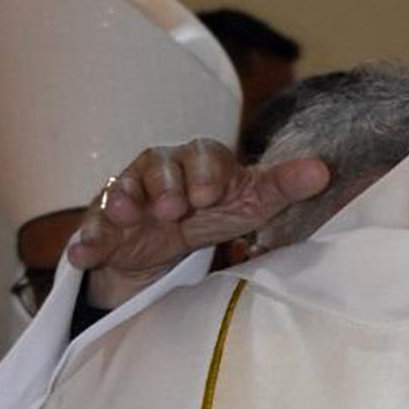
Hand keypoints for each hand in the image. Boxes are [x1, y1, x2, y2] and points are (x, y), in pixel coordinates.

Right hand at [68, 139, 329, 307]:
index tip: (209, 195)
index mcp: (198, 160)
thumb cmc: (215, 211)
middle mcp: (160, 169)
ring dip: (122, 202)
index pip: (202, 154)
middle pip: (157, 164)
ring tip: (127, 218)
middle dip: (164, 184)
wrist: (168, 240)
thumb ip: (284, 186)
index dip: (204, 172)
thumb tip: (324, 170)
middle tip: (173, 208)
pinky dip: (86, 240)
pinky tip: (83, 255)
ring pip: (120, 189)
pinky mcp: (104, 222)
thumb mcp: (251, 203)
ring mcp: (128, 193)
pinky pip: (92, 226)